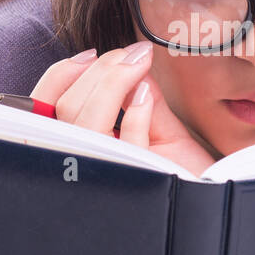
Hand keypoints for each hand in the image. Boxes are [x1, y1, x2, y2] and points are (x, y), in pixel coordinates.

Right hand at [30, 41, 218, 176]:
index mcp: (81, 149)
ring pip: (87, 123)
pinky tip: (147, 96)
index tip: (91, 55)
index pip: (45, 111)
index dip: (60, 76)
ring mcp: (110, 176)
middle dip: (100, 71)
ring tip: (141, 64)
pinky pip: (125, 142)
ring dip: (114, 82)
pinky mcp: (138, 184)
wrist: (210, 199)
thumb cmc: (181, 171)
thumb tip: (129, 61)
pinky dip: (134, 111)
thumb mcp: (159, 127)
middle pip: (65, 110)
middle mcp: (85, 166)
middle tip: (133, 55)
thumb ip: (140, 96)